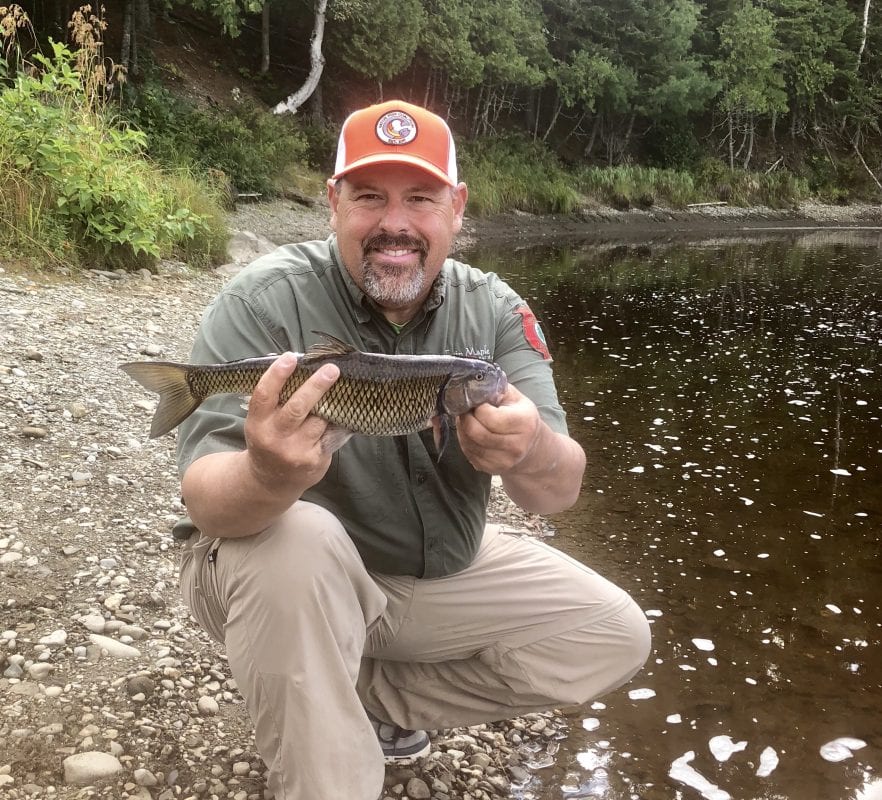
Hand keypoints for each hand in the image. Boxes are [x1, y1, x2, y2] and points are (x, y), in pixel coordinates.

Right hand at [243, 353, 339, 492]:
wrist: (270, 482)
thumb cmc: (268, 441)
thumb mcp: (261, 422)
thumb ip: (274, 398)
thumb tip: (295, 363)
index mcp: (258, 424)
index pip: (264, 395)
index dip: (276, 375)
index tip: (290, 357)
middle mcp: (275, 439)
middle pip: (297, 407)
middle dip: (316, 386)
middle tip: (331, 370)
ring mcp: (295, 452)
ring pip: (319, 420)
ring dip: (330, 405)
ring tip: (339, 391)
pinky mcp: (314, 461)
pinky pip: (330, 435)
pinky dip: (337, 422)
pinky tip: (343, 413)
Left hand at [456, 384, 540, 474]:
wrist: (532, 447)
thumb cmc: (521, 417)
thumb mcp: (516, 398)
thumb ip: (496, 389)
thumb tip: (473, 386)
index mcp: (524, 423)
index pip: (490, 417)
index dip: (478, 408)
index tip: (478, 403)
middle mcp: (516, 445)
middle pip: (477, 433)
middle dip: (465, 419)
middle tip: (465, 411)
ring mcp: (504, 461)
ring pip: (469, 444)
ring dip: (462, 430)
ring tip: (467, 420)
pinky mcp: (493, 470)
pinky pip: (469, 454)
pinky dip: (465, 442)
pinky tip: (470, 433)